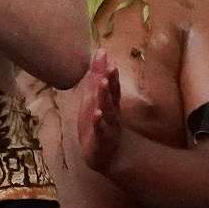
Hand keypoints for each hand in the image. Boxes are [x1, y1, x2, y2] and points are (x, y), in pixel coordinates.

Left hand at [77, 51, 123, 172]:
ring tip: (103, 83)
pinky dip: (99, 122)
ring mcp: (108, 125)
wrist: (104, 155)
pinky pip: (101, 130)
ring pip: (107, 109)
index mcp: (109, 102)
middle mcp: (111, 112)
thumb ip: (98, 77)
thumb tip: (101, 53)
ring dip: (105, 96)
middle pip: (112, 94)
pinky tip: (97, 114)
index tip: (105, 53)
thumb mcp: (97, 99)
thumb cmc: (100, 123)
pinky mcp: (102, 139)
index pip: (111, 84)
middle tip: (110, 67)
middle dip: (111, 80)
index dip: (108, 70)